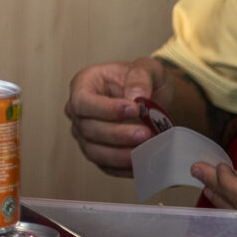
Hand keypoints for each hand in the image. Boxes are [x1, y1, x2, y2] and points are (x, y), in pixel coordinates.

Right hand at [65, 57, 168, 174]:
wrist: (156, 101)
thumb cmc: (146, 82)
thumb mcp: (149, 68)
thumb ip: (141, 75)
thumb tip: (135, 96)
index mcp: (84, 85)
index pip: (83, 101)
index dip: (105, 109)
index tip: (135, 109)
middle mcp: (79, 112)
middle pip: (88, 128)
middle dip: (118, 134)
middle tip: (146, 133)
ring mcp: (87, 135)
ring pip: (94, 151)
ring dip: (120, 154)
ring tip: (146, 150)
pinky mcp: (99, 154)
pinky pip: (106, 166)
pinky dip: (124, 168)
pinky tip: (143, 162)